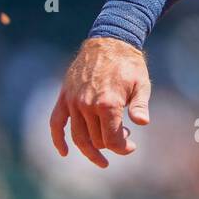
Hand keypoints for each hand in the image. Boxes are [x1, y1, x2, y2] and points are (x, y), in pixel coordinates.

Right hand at [49, 37, 151, 167]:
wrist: (109, 41)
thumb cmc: (129, 64)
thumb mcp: (142, 83)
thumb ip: (141, 105)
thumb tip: (142, 123)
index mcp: (107, 103)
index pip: (112, 139)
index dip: (122, 148)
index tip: (131, 147)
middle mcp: (87, 105)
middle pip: (96, 139)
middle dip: (112, 145)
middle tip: (125, 140)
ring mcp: (73, 102)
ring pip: (78, 136)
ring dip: (90, 150)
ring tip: (102, 157)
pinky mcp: (64, 97)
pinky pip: (56, 123)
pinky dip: (58, 139)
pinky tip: (64, 152)